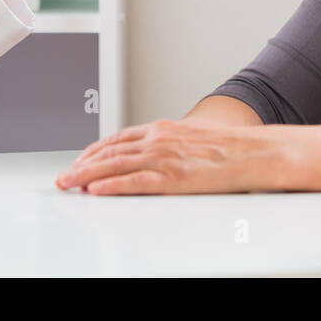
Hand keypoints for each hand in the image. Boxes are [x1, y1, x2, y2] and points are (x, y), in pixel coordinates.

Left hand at [53, 118, 290, 194]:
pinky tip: (96, 191)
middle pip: (110, 152)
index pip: (118, 139)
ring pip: (115, 166)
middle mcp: (159, 139)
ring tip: (69, 184)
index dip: (93, 151)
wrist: (257, 151)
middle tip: (63, 177)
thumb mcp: (192, 139)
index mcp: (163, 129)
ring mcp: (165, 157)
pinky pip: (135, 183)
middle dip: (82, 165)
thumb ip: (169, 146)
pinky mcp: (174, 177)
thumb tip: (151, 157)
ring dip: (87, 176)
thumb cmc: (230, 148)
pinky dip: (112, 186)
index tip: (78, 161)